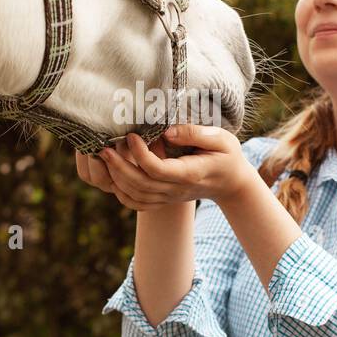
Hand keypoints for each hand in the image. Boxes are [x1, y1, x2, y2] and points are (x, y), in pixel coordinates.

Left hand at [86, 124, 254, 210]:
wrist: (231, 183)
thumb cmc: (226, 156)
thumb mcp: (220, 139)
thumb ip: (194, 133)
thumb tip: (166, 131)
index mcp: (190, 173)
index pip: (158, 170)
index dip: (140, 154)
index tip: (131, 135)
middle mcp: (177, 190)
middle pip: (141, 185)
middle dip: (119, 167)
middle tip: (105, 147)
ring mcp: (170, 198)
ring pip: (136, 196)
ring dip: (117, 178)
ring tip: (105, 157)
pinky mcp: (164, 200)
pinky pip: (139, 204)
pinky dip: (123, 194)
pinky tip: (114, 177)